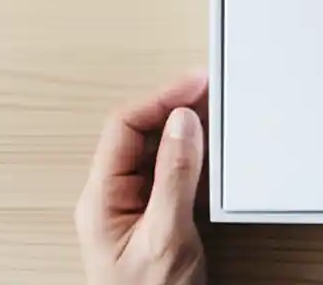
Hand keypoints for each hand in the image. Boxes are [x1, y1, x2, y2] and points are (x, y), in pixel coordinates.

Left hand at [75, 73, 209, 284]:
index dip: (161, 98)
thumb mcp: (166, 238)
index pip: (125, 128)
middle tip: (214, 90)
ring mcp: (136, 208)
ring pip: (159, 151)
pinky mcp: (158, 219)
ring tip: (220, 114)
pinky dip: (198, 157)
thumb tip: (182, 122)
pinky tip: (218, 152)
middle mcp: (115, 197)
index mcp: (102, 198)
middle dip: (177, 107)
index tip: (197, 83)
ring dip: (189, 130)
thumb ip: (174, 178)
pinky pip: (175, 174)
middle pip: (141, 133)